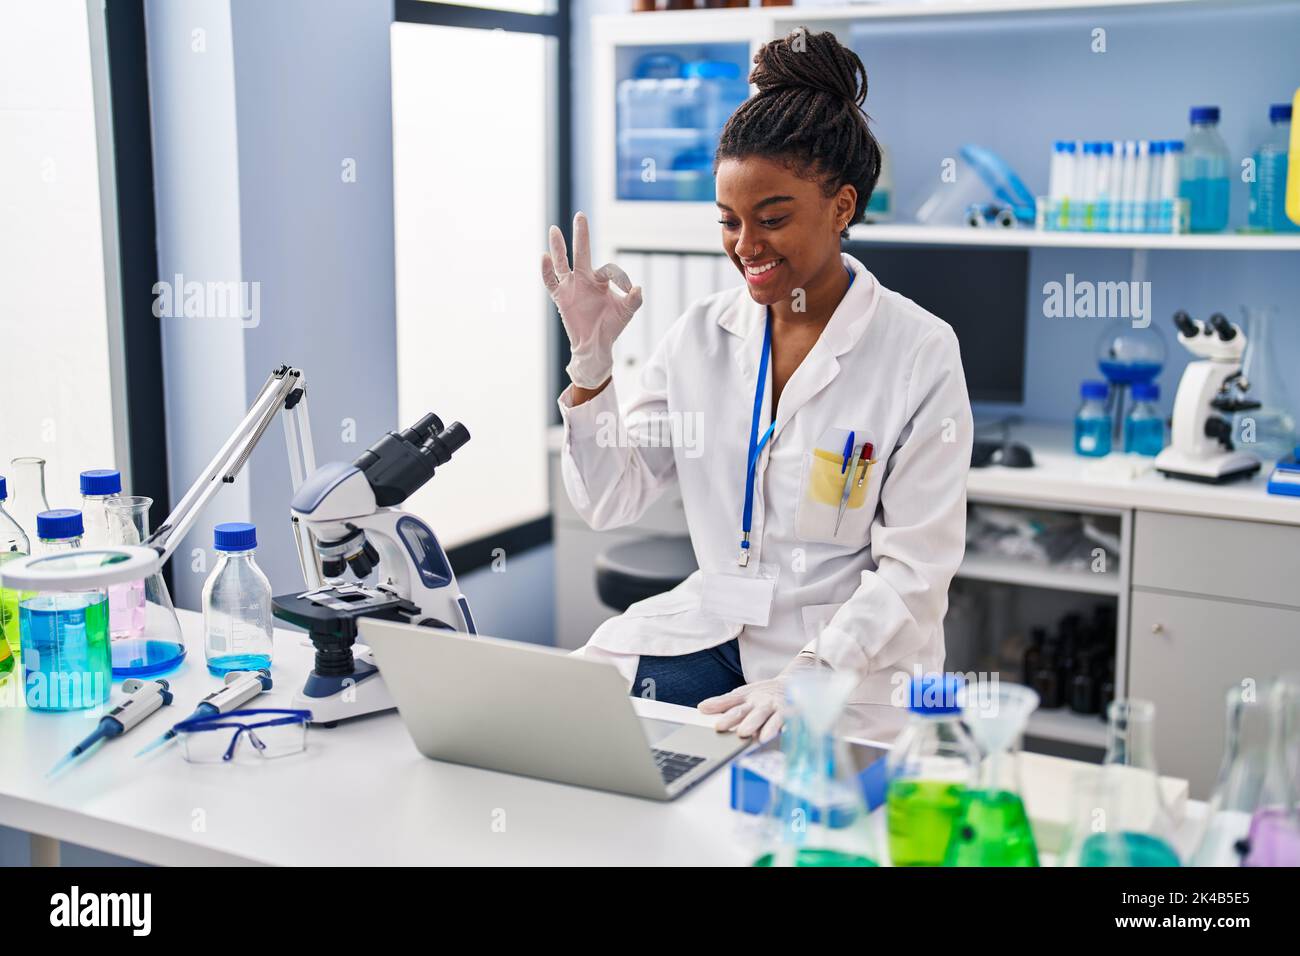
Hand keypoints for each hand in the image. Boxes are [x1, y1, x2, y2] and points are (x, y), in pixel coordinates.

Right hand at [541, 211, 642, 388]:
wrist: (596, 344)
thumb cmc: (611, 326)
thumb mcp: (626, 312)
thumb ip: (634, 300)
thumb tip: (637, 288)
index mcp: (600, 279)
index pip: (608, 269)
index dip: (619, 276)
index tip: (628, 290)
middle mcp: (584, 278)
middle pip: (581, 252)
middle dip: (581, 234)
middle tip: (581, 216)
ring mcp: (571, 286)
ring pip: (562, 262)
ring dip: (558, 247)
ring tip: (554, 229)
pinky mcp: (560, 297)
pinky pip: (551, 281)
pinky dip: (546, 270)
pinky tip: (544, 257)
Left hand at [698, 654, 818, 742]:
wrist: (791, 683)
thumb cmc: (762, 694)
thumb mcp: (742, 695)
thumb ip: (723, 703)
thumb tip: (701, 707)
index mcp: (750, 700)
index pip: (738, 709)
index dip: (728, 718)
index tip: (718, 726)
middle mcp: (765, 704)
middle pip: (757, 713)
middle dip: (750, 722)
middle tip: (742, 732)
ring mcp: (781, 709)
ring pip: (775, 718)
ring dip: (770, 728)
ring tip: (762, 738)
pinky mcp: (795, 714)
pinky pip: (794, 722)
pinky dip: (791, 728)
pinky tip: (787, 735)